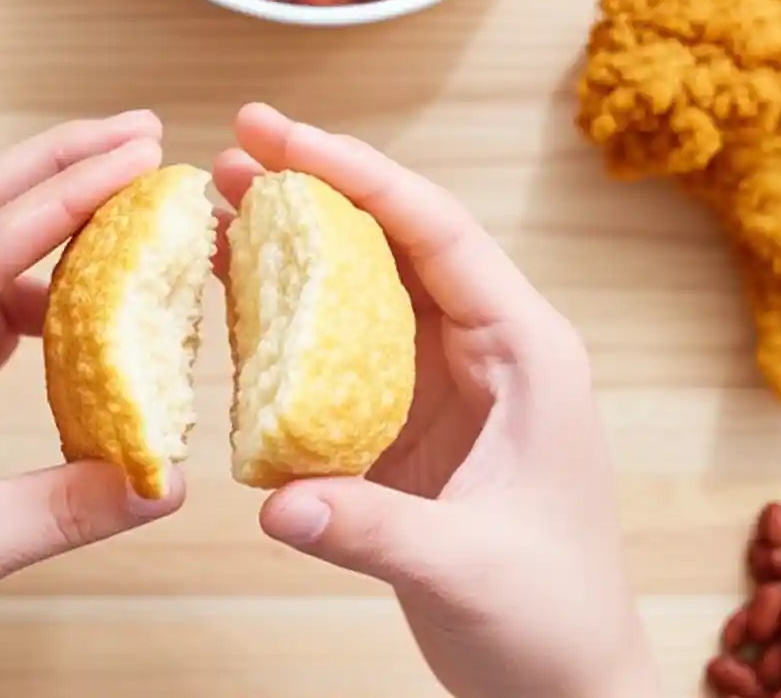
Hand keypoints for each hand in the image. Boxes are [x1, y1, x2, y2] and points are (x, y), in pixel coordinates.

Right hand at [213, 104, 662, 697]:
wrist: (561, 680)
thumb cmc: (550, 617)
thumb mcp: (466, 568)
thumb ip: (372, 528)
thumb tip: (276, 502)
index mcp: (527, 352)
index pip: (437, 233)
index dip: (357, 174)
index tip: (279, 137)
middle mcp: (488, 350)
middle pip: (394, 242)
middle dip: (312, 192)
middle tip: (229, 156)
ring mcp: (446, 383)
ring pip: (363, 289)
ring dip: (295, 249)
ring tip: (218, 210)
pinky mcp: (410, 422)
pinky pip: (343, 350)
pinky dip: (290, 322)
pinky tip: (237, 303)